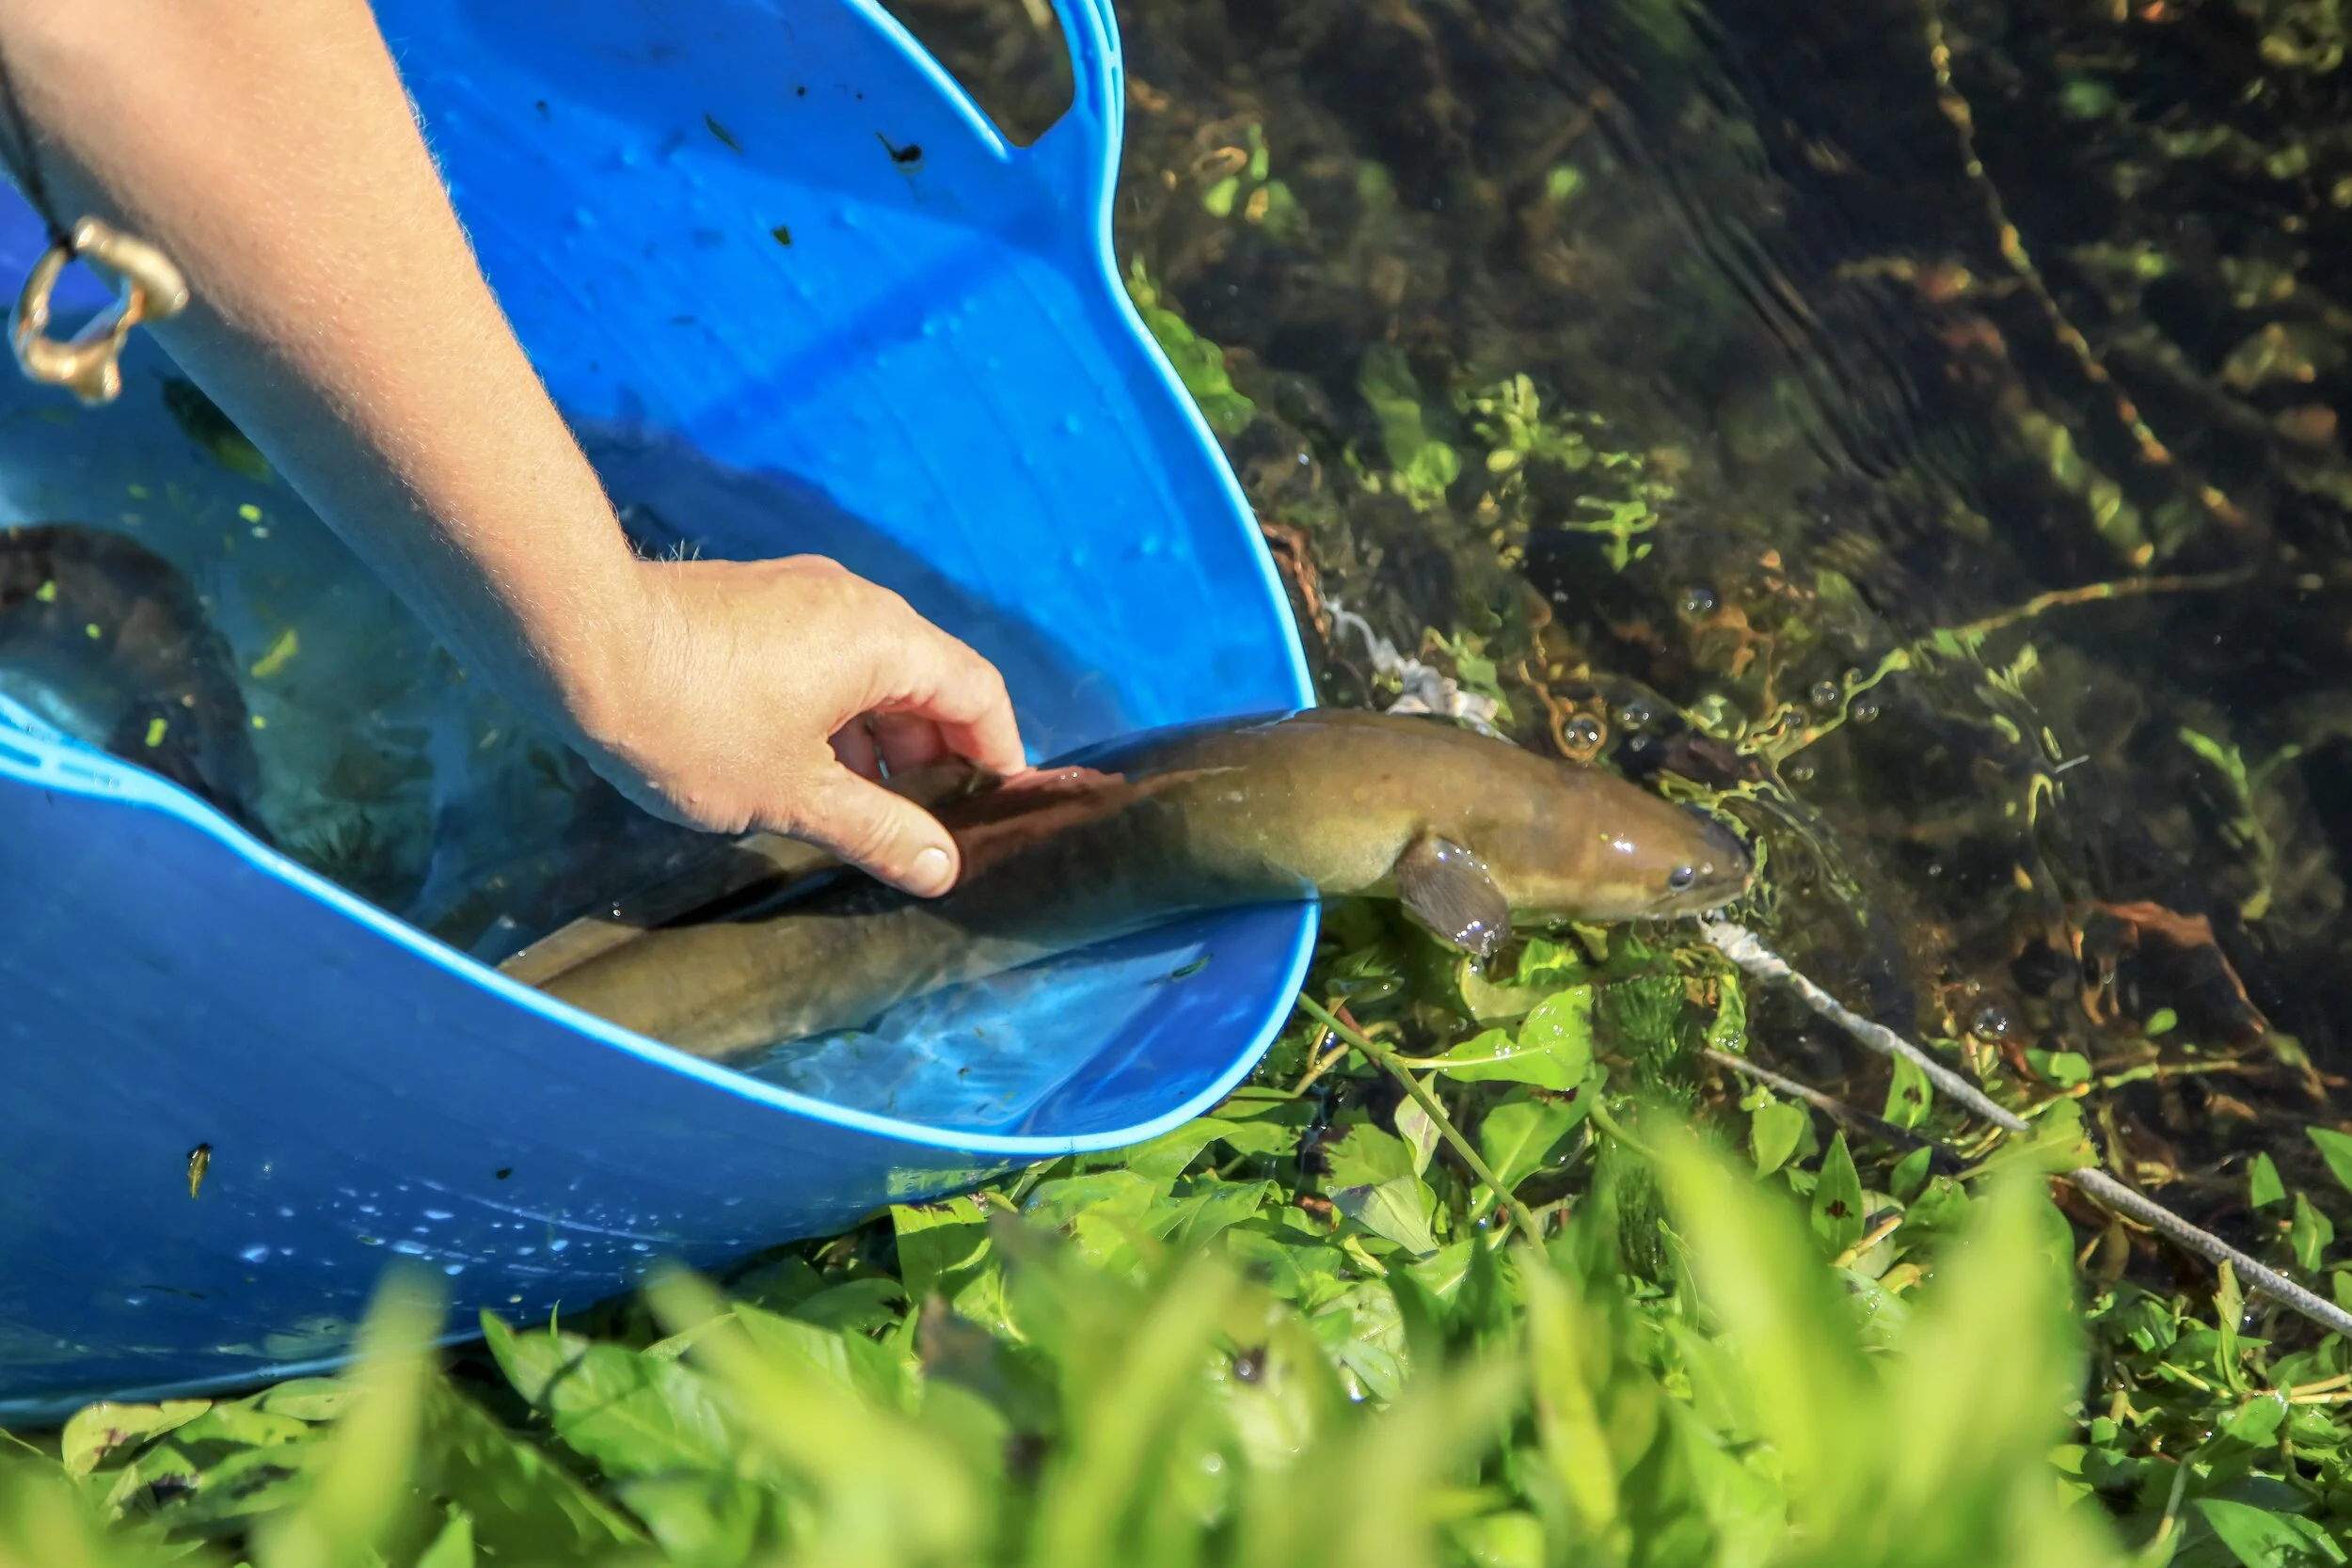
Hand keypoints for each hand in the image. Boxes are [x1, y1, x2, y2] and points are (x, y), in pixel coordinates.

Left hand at [570, 554, 1026, 897]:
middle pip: (927, 678)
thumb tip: (942, 868)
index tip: (993, 810)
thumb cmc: (696, 721)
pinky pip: (822, 658)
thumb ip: (878, 831)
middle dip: (934, 754)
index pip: (978, 692)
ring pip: (869, 670)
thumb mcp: (795, 794)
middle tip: (922, 825)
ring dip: (878, 738)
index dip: (998, 754)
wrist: (577, 643)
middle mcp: (854, 603)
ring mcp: (800, 595)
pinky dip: (833, 713)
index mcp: (885, 640)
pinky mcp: (752, 604)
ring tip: (858, 809)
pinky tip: (798, 766)